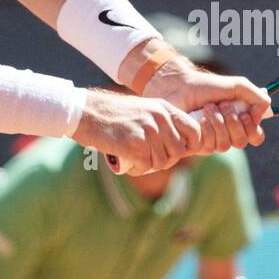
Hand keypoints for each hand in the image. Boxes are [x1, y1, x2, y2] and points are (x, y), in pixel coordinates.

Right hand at [70, 88, 203, 175]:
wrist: (84, 113)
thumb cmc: (112, 114)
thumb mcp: (143, 109)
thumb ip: (162, 122)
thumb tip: (181, 146)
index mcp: (164, 108)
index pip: (194, 130)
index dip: (190, 146)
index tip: (177, 152)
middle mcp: (159, 118)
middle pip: (178, 151)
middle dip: (166, 160)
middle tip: (149, 159)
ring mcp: (148, 130)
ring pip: (162, 161)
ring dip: (150, 166)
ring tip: (136, 160)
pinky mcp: (135, 144)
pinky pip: (146, 166)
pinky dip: (138, 170)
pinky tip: (128, 164)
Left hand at [142, 58, 271, 154]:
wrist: (179, 86)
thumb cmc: (206, 86)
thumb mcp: (238, 86)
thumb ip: (258, 97)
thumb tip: (261, 117)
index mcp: (239, 122)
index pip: (256, 137)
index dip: (253, 129)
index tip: (246, 114)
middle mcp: (227, 134)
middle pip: (242, 142)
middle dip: (233, 122)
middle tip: (222, 105)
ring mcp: (211, 142)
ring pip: (225, 145)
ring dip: (218, 123)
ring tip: (207, 108)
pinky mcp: (196, 146)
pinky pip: (209, 146)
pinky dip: (206, 128)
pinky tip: (199, 117)